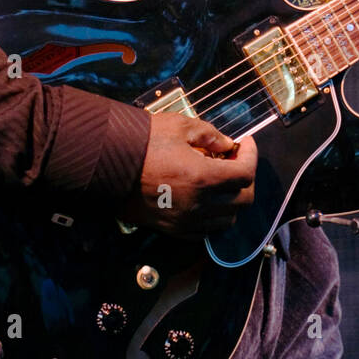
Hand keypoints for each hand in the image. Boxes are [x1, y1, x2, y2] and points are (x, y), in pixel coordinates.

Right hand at [118, 113, 256, 236]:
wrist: (107, 164)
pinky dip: (214, 217)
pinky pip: (205, 231)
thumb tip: (228, 145)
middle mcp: (198, 205)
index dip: (251, 156)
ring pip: (227, 220)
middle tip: (235, 161)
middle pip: (243, 200)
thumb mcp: (180, 127)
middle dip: (246, 178)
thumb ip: (210, 136)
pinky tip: (206, 198)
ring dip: (232, 200)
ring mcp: (185, 220)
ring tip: (222, 180)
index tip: (245, 143)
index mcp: (202, 178)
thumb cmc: (143, 141)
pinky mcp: (172, 229)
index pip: (245, 174)